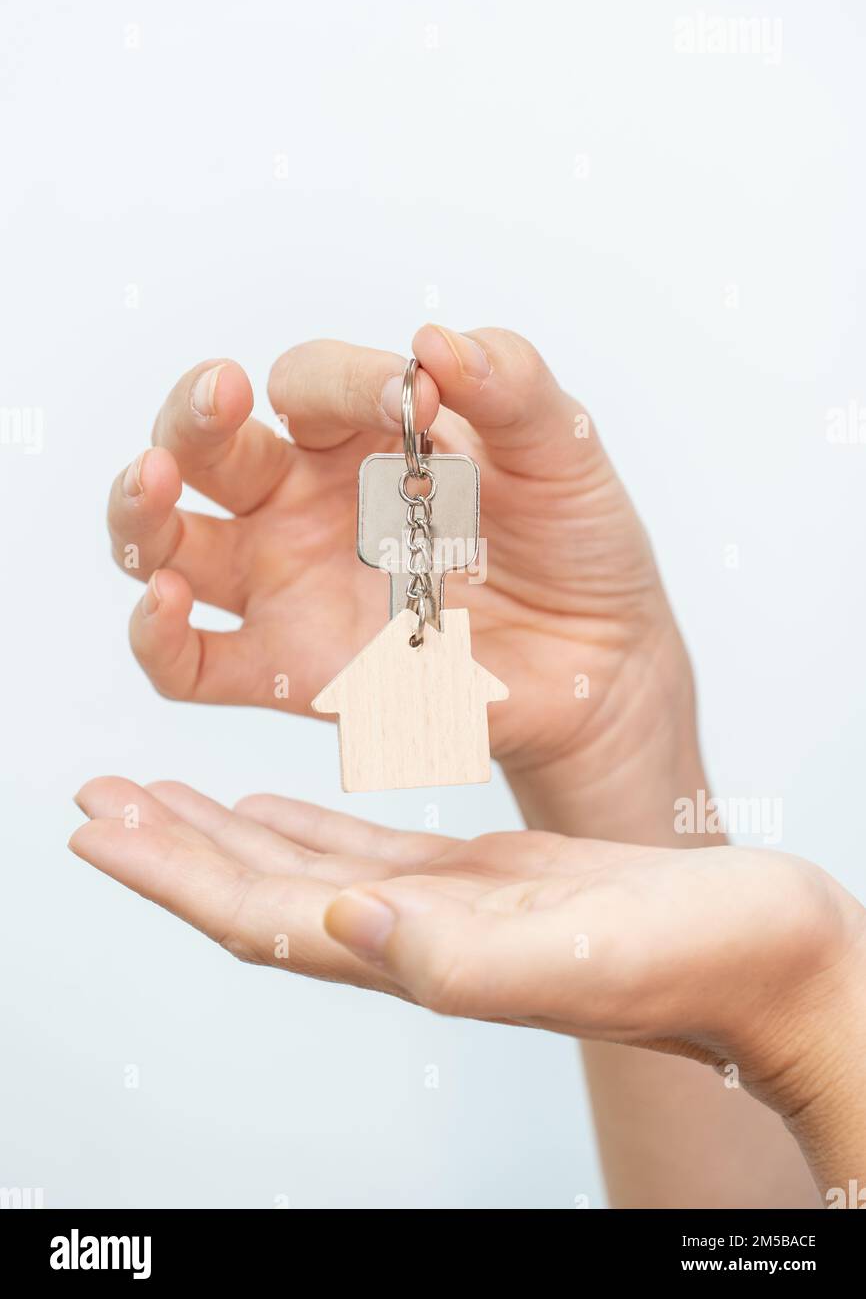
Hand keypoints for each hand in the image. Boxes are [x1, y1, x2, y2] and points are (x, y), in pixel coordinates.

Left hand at [72, 776, 865, 1195]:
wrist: (772, 955)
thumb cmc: (698, 964)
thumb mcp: (572, 953)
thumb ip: (450, 957)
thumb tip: (339, 926)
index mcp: (420, 954)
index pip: (262, 918)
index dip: (174, 877)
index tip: (101, 830)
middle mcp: (413, 935)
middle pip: (260, 892)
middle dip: (173, 847)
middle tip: (100, 801)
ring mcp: (446, 907)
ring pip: (304, 867)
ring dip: (225, 833)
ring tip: (163, 796)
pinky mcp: (486, 879)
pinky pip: (368, 848)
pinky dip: (307, 826)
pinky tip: (275, 807)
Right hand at [107, 328, 702, 840]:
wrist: (603, 656)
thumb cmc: (577, 540)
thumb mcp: (562, 447)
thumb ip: (509, 385)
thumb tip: (436, 341)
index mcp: (361, 434)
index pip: (307, 382)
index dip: (346, 382)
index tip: (417, 401)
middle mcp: (304, 500)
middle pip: (206, 446)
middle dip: (191, 415)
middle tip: (218, 393)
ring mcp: (287, 584)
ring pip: (169, 542)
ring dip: (140, 511)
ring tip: (156, 482)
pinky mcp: (289, 670)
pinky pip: (189, 663)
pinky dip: (155, 637)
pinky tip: (163, 603)